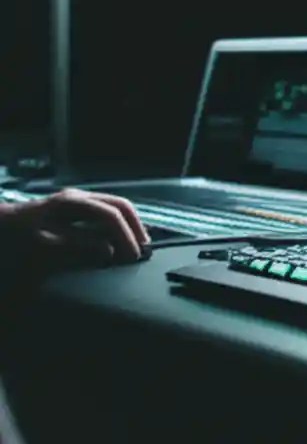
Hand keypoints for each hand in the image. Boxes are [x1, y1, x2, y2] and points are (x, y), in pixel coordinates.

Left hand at [0, 188, 148, 270]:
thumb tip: (109, 249)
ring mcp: (78, 200)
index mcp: (72, 202)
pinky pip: (106, 211)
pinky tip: (122, 238)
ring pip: (116, 205)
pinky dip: (119, 224)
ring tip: (138, 244)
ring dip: (130, 224)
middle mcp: (79, 196)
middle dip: (135, 226)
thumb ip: (77, 245)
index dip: (125, 235)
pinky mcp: (76, 207)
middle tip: (143, 249)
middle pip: (120, 204)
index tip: (131, 256)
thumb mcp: (43, 244)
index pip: (110, 215)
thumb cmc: (16, 237)